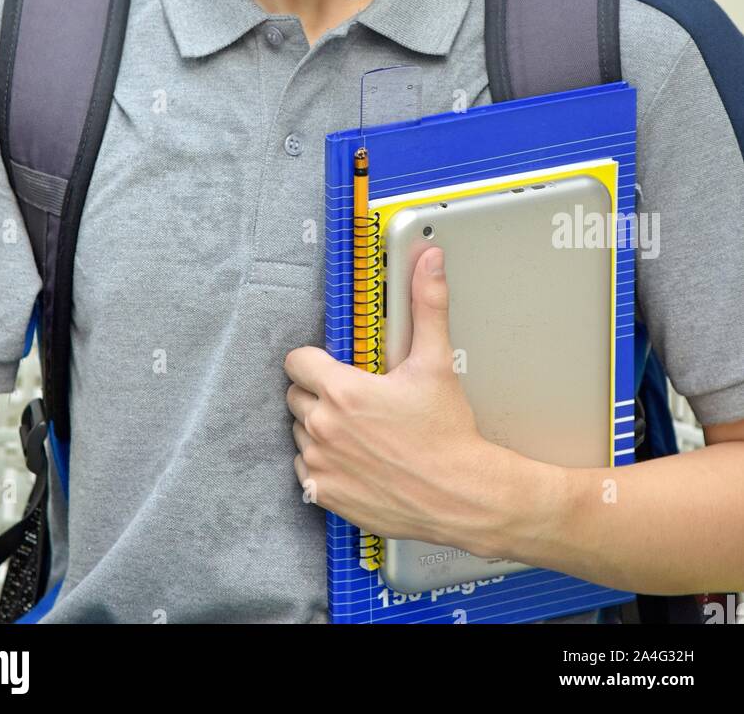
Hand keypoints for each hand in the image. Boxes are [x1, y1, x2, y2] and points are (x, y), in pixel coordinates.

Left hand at [285, 245, 517, 555]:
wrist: (461, 496)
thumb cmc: (447, 434)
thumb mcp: (436, 363)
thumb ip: (427, 305)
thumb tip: (428, 261)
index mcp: (341, 391)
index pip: (297, 361)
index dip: (315, 361)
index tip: (335, 366)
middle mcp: (323, 428)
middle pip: (296, 396)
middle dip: (319, 393)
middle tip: (356, 399)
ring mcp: (321, 464)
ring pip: (300, 432)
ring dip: (320, 428)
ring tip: (359, 430)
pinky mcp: (324, 494)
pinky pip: (306, 470)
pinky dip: (323, 464)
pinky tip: (355, 459)